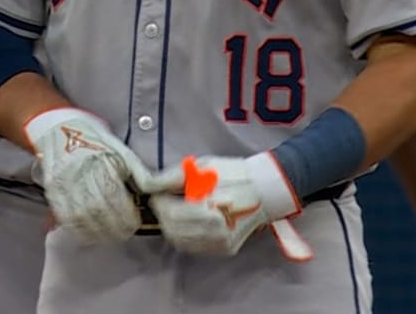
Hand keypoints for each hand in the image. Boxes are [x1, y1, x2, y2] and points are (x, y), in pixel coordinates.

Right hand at [25, 108, 153, 243]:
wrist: (60, 129)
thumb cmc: (93, 141)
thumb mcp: (121, 151)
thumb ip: (140, 173)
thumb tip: (158, 189)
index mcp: (98, 160)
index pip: (112, 194)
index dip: (125, 214)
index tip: (134, 222)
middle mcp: (77, 172)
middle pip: (97, 209)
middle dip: (114, 227)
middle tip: (125, 233)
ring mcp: (62, 183)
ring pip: (80, 217)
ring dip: (97, 232)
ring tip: (110, 235)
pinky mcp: (52, 191)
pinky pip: (64, 218)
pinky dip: (79, 230)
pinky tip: (91, 232)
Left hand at [141, 154, 311, 259]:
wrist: (267, 189)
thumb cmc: (236, 173)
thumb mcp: (204, 166)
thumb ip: (173, 177)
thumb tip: (148, 184)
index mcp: (211, 208)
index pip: (170, 213)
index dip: (158, 202)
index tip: (156, 192)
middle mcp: (217, 232)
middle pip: (173, 229)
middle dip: (164, 214)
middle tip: (163, 199)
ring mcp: (221, 244)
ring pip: (181, 241)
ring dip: (172, 225)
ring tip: (175, 208)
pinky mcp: (225, 249)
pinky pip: (194, 246)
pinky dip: (184, 235)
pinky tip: (186, 221)